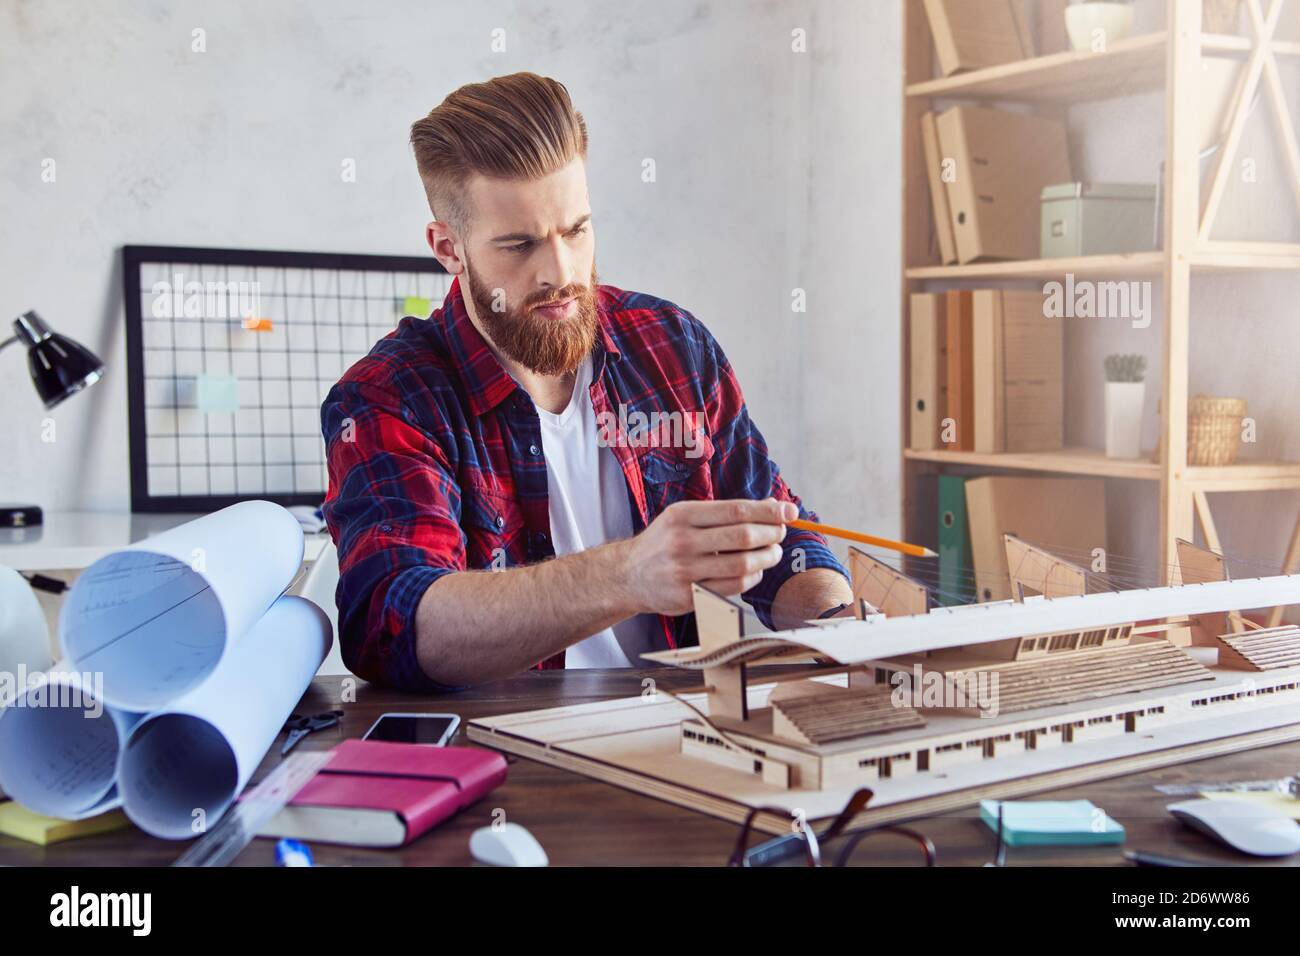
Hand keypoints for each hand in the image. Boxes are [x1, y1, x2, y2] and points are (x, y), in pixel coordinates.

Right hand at [618, 498, 795, 615]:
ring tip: (772, 552)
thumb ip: (725, 512)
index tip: (790, 511)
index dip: (769, 511)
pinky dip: (753, 577)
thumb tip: (773, 506)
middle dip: (772, 534)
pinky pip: (735, 587)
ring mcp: (685, 572)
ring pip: (743, 565)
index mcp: (683, 515)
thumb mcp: (685, 517)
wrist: (629, 575)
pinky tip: (754, 570)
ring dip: (767, 558)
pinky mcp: (690, 596)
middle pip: (744, 537)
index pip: (737, 510)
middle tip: (781, 533)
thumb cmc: (665, 541)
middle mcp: (682, 542)